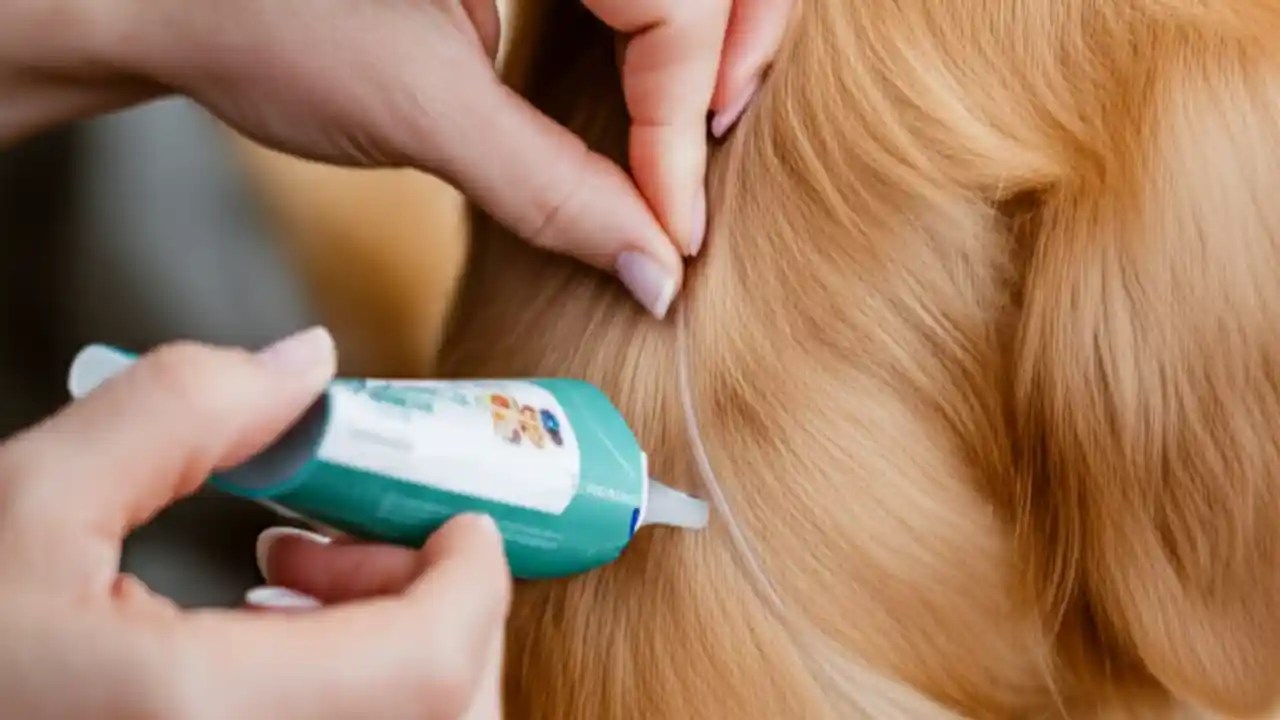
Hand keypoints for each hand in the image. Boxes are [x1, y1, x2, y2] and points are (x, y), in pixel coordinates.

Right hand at [0, 327, 510, 719]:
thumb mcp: (19, 506)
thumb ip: (174, 412)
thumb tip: (307, 360)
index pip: (431, 663)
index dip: (473, 575)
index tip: (457, 514)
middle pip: (448, 718)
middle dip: (437, 614)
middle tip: (350, 540)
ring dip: (398, 659)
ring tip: (289, 579)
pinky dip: (353, 701)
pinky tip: (254, 644)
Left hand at [110, 0, 793, 319]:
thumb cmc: (266, 22)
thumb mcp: (424, 112)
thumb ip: (550, 190)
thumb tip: (659, 270)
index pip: (676, 2)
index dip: (683, 121)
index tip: (670, 231)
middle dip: (735, 52)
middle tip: (709, 150)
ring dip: (712, 43)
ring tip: (694, 128)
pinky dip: (663, 39)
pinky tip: (656, 92)